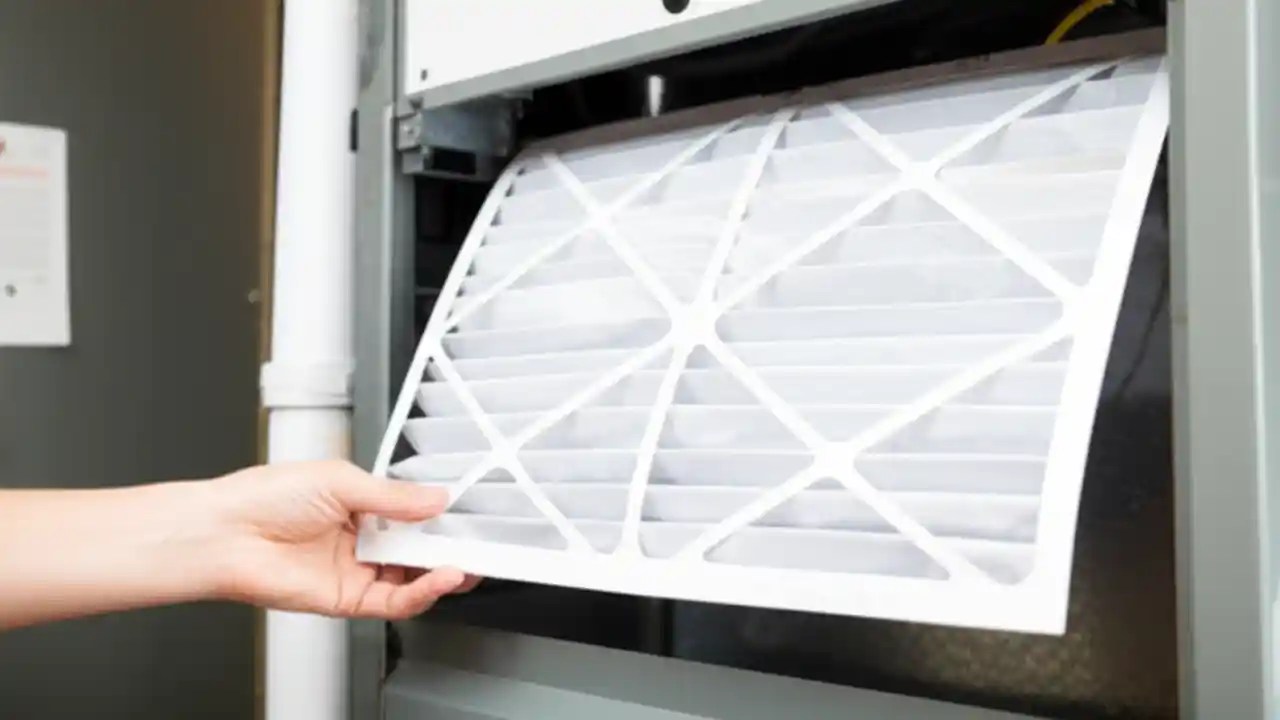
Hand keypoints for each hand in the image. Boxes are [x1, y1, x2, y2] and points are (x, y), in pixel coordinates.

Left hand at [204, 461, 476, 618]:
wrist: (226, 533)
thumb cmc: (263, 497)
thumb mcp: (341, 480)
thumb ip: (394, 496)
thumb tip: (435, 499)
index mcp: (359, 505)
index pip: (412, 513)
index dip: (439, 516)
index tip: (466, 513)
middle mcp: (360, 540)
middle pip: (417, 549)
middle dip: (449, 546)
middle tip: (477, 542)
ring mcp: (356, 571)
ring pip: (412, 578)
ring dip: (443, 571)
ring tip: (466, 561)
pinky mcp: (349, 600)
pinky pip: (396, 600)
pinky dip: (424, 591)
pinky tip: (442, 577)